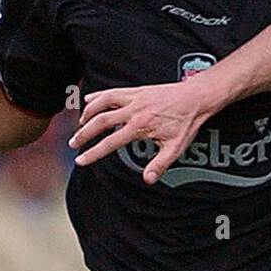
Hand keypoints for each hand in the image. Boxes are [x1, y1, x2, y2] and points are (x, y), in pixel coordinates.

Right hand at [70, 78, 218, 182]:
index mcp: (140, 126)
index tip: (81, 160)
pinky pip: (112, 92)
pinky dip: (98, 96)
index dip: (93, 153)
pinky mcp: (137, 90)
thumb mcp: (176, 148)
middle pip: (100, 121)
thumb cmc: (187, 123)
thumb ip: (160, 164)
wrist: (197, 98)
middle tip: (73, 143)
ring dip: (88, 113)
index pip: (110, 142)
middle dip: (84, 133)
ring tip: (80, 124)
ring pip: (102, 103)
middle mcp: (133, 110)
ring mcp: (134, 98)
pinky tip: (89, 101)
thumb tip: (148, 180)